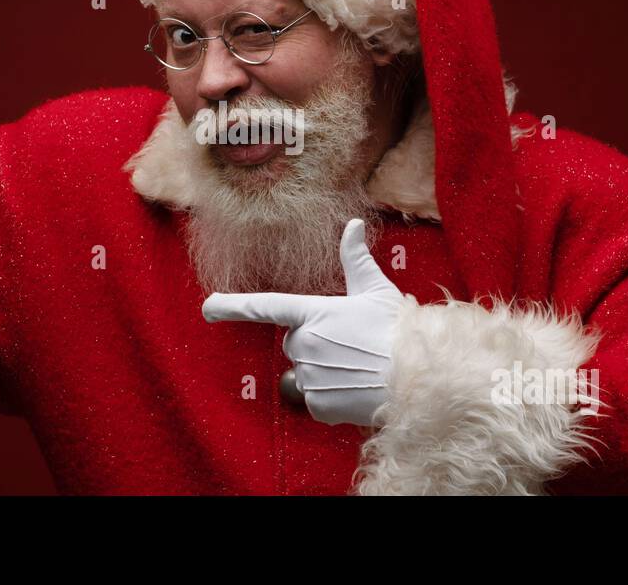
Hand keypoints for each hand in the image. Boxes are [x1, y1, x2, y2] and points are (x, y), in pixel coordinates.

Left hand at [202, 218, 403, 425]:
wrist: (418, 377)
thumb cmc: (397, 330)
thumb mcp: (376, 290)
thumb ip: (356, 259)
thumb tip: (353, 224)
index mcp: (315, 313)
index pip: (266, 306)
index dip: (233, 306)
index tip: (208, 307)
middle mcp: (305, 344)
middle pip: (295, 341)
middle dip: (316, 342)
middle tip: (351, 344)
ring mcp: (309, 375)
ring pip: (305, 369)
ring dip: (325, 368)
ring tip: (357, 366)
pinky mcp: (317, 403)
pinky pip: (315, 396)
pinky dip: (331, 394)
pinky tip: (355, 387)